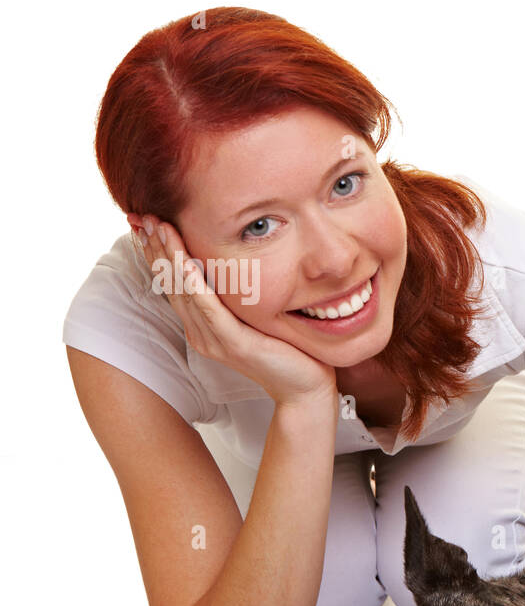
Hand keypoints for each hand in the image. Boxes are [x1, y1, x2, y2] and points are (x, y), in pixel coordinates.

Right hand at [128, 215, 338, 408]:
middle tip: (140, 216)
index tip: (145, 223)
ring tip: (157, 226)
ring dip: (169, 256)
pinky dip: (194, 283)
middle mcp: (202, 333)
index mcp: (204, 326)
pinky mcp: (233, 343)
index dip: (157, 253)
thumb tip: (235, 265)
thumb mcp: (256, 317)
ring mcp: (215, 339)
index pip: (174, 284)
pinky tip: (183, 261)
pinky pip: (209, 308)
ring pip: (184, 291)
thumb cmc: (287, 352)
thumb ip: (239, 296)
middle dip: (155, 247)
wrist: (304, 390)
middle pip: (171, 283)